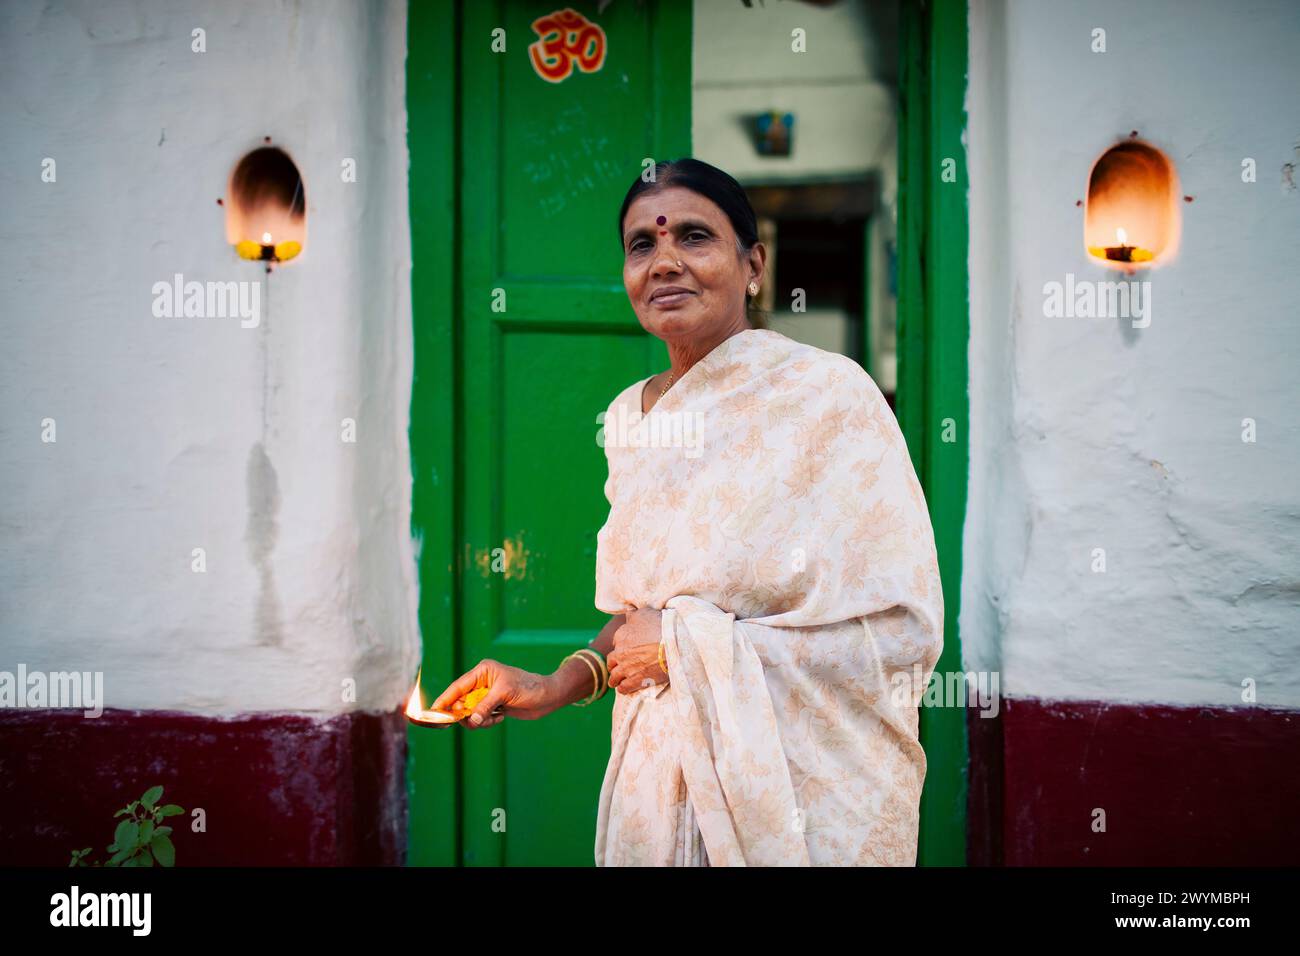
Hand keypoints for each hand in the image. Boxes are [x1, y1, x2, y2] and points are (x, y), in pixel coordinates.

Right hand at [431, 659, 557, 728]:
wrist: (547, 697)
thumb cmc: (528, 688)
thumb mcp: (504, 695)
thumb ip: (484, 707)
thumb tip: (470, 721)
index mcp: (482, 671)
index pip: (458, 687)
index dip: (445, 700)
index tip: (434, 712)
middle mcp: (482, 682)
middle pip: (461, 702)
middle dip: (466, 713)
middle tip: (473, 720)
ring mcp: (487, 695)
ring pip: (470, 713)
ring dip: (479, 720)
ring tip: (494, 718)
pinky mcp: (493, 707)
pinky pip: (480, 718)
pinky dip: (487, 722)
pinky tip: (501, 717)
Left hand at [608, 607, 668, 695]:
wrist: (672, 645)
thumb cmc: (660, 627)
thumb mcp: (644, 613)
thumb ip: (634, 615)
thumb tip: (628, 613)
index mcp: (621, 635)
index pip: (616, 641)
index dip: (621, 644)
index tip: (626, 647)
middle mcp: (620, 652)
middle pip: (611, 660)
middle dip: (614, 663)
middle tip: (619, 665)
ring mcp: (626, 668)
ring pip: (614, 676)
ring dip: (615, 678)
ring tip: (616, 681)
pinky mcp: (635, 681)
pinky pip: (623, 688)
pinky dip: (622, 688)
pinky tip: (624, 689)